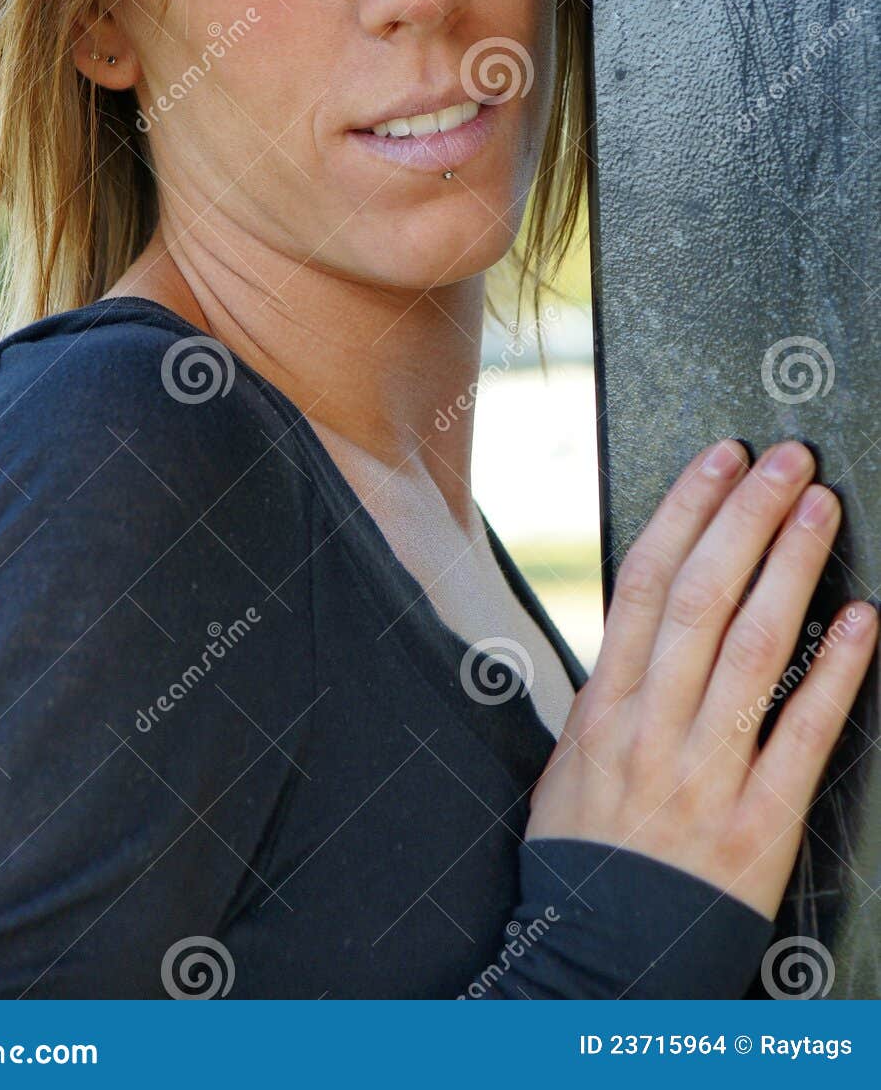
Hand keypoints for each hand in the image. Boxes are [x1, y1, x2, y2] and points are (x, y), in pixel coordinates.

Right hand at [524, 438, 877, 917]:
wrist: (601, 964)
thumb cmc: (588, 854)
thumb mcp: (573, 758)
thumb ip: (614, 686)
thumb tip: (648, 611)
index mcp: (605, 704)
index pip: (648, 581)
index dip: (687, 510)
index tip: (721, 459)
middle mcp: (653, 727)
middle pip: (702, 596)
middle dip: (748, 516)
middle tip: (788, 460)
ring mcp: (706, 774)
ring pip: (753, 649)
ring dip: (792, 568)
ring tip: (823, 509)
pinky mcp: (760, 823)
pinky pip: (803, 736)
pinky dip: (835, 674)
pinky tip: (861, 621)